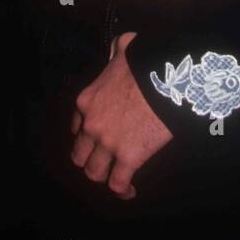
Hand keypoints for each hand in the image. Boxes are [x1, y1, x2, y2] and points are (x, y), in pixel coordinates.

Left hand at [70, 32, 171, 197]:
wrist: (164, 80)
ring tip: (114, 179)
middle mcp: (91, 126)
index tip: (94, 139)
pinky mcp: (128, 158)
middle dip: (89, 160)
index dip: (84, 136)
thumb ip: (114, 50)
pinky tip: (129, 191)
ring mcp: (108, 144)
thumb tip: (118, 49)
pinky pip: (117, 184)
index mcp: (85, 102)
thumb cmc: (145, 62)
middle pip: (79, 155)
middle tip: (102, 162)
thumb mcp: (122, 47)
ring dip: (103, 177)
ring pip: (94, 173)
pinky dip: (121, 191)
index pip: (75, 127)